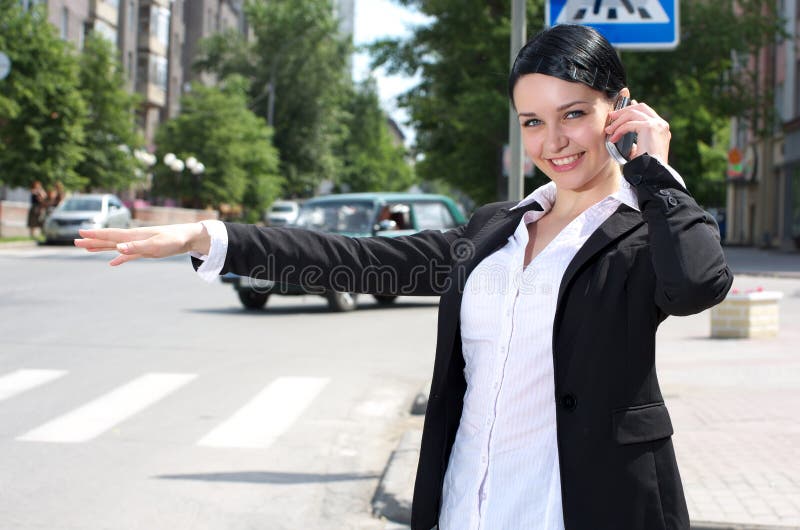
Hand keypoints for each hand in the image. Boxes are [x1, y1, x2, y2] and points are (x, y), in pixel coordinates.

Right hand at [74, 223, 209, 265]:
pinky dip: (119, 258)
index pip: (110, 234)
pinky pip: (127, 255)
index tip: (80, 232)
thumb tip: (118, 248)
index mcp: (133, 235)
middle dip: (92, 240)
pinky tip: (112, 262)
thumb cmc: (173, 240)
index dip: (95, 234)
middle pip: (108, 239)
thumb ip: (136, 247)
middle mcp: (133, 238)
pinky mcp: (145, 250)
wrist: (187, 238)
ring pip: (115, 246)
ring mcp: (138, 244)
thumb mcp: (155, 245)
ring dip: (101, 247)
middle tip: (75, 241)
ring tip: (87, 248)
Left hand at [605, 99, 670, 161]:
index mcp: (661, 128)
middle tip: (611, 116)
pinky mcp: (650, 127)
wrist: (653, 173)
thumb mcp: (640, 151)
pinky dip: (619, 130)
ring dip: (618, 120)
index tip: (621, 110)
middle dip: (623, 110)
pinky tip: (613, 138)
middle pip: (640, 108)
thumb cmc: (645, 167)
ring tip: (609, 130)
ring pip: (633, 113)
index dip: (632, 108)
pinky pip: (629, 124)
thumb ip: (635, 142)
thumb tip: (625, 137)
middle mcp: (661, 124)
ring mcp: (657, 124)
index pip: (646, 111)